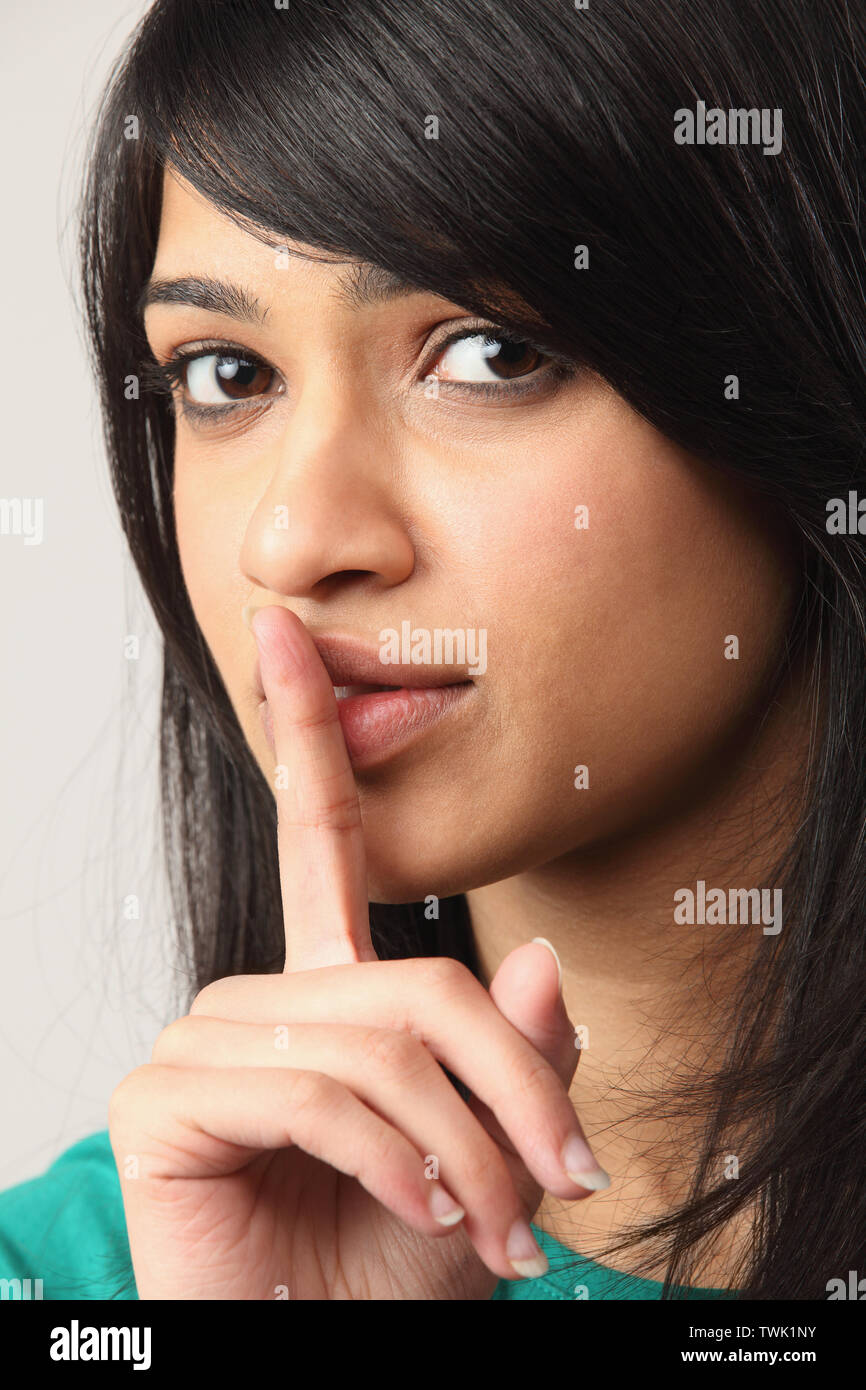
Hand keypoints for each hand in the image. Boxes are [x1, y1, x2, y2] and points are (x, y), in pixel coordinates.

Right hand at [109, 606, 605, 1298]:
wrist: (309, 1362)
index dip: (303, 728)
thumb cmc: (386, 1269)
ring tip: (494, 1227)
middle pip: (414, 982)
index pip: (317, 836)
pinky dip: (394, 1158)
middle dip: (510, 1089)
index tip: (289, 632)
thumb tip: (535, 968)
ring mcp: (205, 1040)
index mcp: (324, 993)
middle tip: (562, 1184)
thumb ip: (513, 1061)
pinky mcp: (162, 1095)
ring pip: (376, 1044)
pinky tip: (415, 1212)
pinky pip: (317, 1092)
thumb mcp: (485, 1162)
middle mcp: (259, 999)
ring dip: (465, 1146)